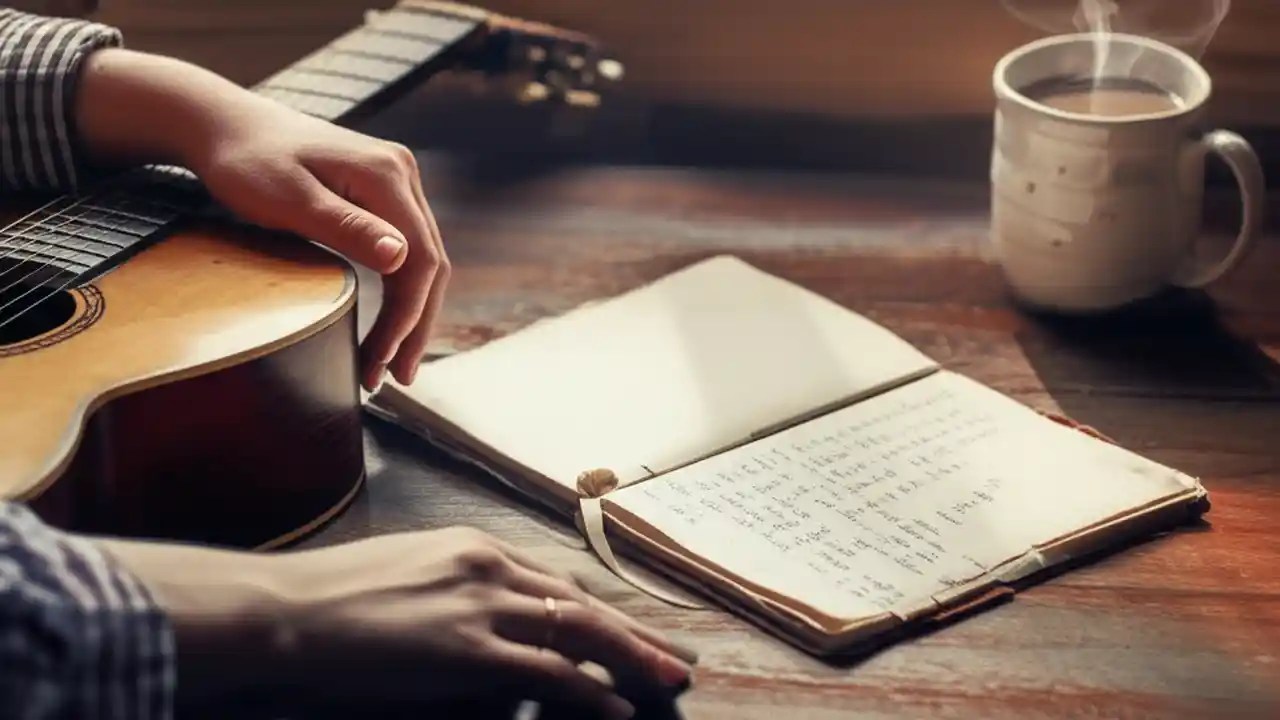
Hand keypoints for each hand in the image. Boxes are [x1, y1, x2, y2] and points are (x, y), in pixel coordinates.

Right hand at [98, 527, 695, 717]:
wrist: (287, 611)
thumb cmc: (331, 598)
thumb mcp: (406, 577)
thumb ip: (454, 593)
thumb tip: (482, 624)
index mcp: (473, 547)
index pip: (554, 580)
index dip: (598, 608)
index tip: (626, 627)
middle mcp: (489, 567)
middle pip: (580, 602)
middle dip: (632, 632)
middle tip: (672, 658)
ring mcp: (482, 607)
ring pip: (580, 632)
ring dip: (630, 658)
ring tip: (666, 682)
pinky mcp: (470, 649)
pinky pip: (551, 672)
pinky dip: (591, 690)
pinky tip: (616, 707)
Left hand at [187, 101, 446, 391]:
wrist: (223, 124)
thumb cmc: (245, 161)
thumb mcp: (290, 200)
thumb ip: (347, 228)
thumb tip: (402, 258)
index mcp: (387, 174)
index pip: (419, 259)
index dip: (407, 318)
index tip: (383, 362)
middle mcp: (401, 173)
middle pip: (430, 262)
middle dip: (415, 325)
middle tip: (394, 377)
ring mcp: (394, 180)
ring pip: (423, 258)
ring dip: (412, 312)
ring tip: (391, 361)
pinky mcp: (381, 190)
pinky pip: (406, 246)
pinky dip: (401, 289)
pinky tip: (391, 318)